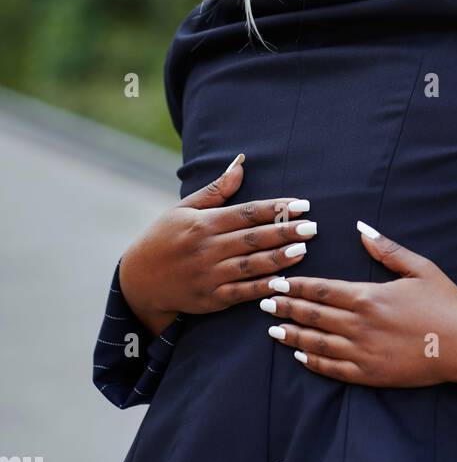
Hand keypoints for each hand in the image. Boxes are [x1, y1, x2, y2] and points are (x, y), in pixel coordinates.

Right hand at [118, 153, 317, 336]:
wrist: (137, 281)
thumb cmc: (164, 237)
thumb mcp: (184, 208)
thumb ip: (216, 190)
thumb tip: (241, 162)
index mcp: (203, 223)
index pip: (246, 213)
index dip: (275, 209)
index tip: (301, 204)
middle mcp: (206, 249)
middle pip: (252, 238)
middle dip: (284, 232)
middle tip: (312, 226)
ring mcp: (208, 276)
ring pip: (250, 266)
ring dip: (278, 259)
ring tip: (303, 251)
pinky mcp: (210, 299)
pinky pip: (240, 293)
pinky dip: (261, 289)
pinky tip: (282, 282)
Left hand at [264, 223, 456, 386]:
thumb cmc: (445, 302)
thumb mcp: (419, 267)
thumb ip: (387, 249)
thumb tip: (362, 229)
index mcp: (369, 296)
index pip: (321, 290)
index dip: (296, 286)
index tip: (276, 281)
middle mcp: (360, 325)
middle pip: (313, 315)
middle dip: (285, 307)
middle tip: (263, 302)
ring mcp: (363, 352)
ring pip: (317, 343)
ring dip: (292, 334)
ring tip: (272, 328)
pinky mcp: (370, 375)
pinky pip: (333, 369)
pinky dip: (313, 361)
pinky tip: (299, 354)